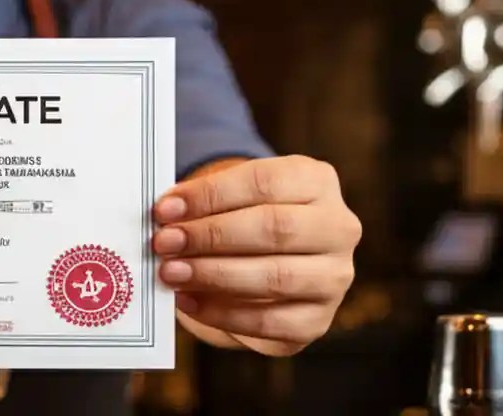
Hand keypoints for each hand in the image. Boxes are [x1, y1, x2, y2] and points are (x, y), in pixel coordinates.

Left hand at [152, 156, 361, 355]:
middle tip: (166, 242)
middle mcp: (337, 227)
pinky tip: (188, 301)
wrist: (275, 260)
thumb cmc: (244, 217)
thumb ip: (204, 202)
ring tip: (171, 272)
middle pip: (274, 228)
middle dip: (211, 236)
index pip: (263, 182)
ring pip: (276, 276)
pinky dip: (223, 314)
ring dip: (215, 275)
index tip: (165, 209)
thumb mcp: (231, 197)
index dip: (210, 195)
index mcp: (316, 181)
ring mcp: (334, 276)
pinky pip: (270, 321)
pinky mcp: (318, 319)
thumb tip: (165, 217)